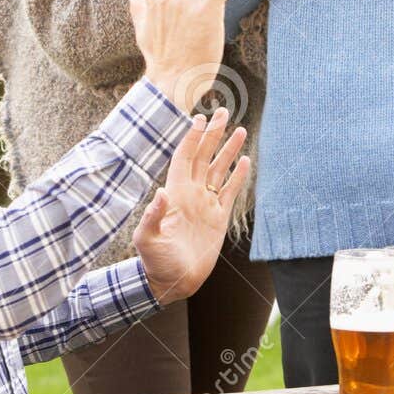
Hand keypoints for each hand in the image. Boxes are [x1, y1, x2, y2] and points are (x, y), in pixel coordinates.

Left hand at [133, 107, 252, 304]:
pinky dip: (238, 176)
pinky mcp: (218, 218)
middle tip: (223, 111)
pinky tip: (245, 161)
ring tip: (240, 130)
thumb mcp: (147, 241)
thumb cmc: (155, 262)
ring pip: (219, 170)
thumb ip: (152, 218)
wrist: (172, 282)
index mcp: (176, 193)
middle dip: (213, 134)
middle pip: (204, 156)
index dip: (192, 138)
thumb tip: (160, 194)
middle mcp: (191, 194)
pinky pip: (230, 191)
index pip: (185, 158)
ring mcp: (206, 204)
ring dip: (228, 150)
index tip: (200, 118)